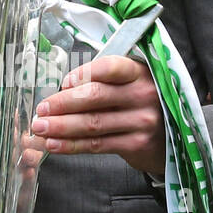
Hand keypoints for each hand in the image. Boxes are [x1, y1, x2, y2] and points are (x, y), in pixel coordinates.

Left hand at [30, 56, 166, 174]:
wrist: (172, 135)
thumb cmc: (140, 103)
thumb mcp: (130, 83)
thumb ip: (102, 82)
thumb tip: (62, 90)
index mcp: (139, 72)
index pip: (111, 67)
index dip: (84, 73)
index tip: (63, 83)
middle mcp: (143, 95)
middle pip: (96, 97)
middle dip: (63, 103)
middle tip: (41, 110)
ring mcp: (142, 121)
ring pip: (93, 124)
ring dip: (62, 126)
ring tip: (40, 128)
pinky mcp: (137, 144)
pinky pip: (97, 144)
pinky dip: (72, 145)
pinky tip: (54, 144)